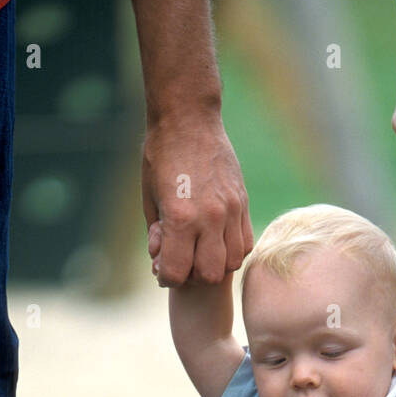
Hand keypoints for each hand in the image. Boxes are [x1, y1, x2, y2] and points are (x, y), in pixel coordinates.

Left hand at [142, 112, 254, 285]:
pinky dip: (232, 250)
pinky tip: (217, 239)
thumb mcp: (149, 197)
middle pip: (209, 275)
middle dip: (193, 275)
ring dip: (215, 264)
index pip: (177, 273)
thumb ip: (158, 234)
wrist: (188, 119)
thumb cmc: (161, 155)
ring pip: (232, 262)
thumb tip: (163, 259)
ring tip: (200, 250)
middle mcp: (209, 218)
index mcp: (180, 218)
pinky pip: (245, 243)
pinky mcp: (243, 203)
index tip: (163, 269)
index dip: (167, 278)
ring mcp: (230, 211)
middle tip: (182, 260)